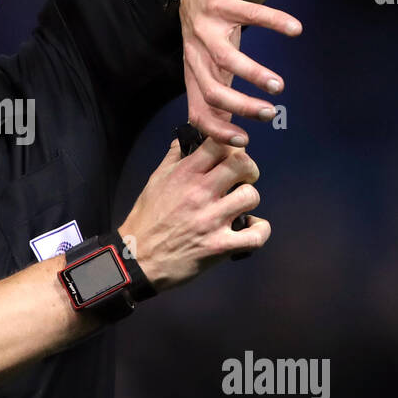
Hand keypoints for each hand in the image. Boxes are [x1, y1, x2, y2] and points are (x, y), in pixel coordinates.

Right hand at [118, 135, 268, 291]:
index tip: (231, 155)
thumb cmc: (146, 220)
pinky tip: (249, 227)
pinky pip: (257, 234)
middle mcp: (199, 193)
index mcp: (184, 175)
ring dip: (249, 200)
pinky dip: (259, 229)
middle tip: (243, 179)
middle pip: (242, 164)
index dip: (232, 146)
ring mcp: (212, 220)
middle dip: (249, 169)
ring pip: (252, 196)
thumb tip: (187, 138)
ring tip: (240, 206)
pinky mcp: (220, 246)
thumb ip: (173, 158)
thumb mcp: (154, 182)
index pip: (219, 144)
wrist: (137, 259)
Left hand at [178, 0, 301, 145]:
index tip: (245, 140)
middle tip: (269, 113)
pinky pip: (249, 13)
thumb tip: (229, 136)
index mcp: (194, 73)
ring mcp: (207, 28)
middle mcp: (196, 53)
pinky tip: (295, 29)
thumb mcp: (207, 65)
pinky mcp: (222, 4)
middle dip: (240, 106)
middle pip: (211, 89)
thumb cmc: (208, 32)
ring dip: (253, 74)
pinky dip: (273, 21)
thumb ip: (217, 95)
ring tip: (278, 86)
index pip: (197, 110)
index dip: (216, 129)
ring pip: (225, 58)